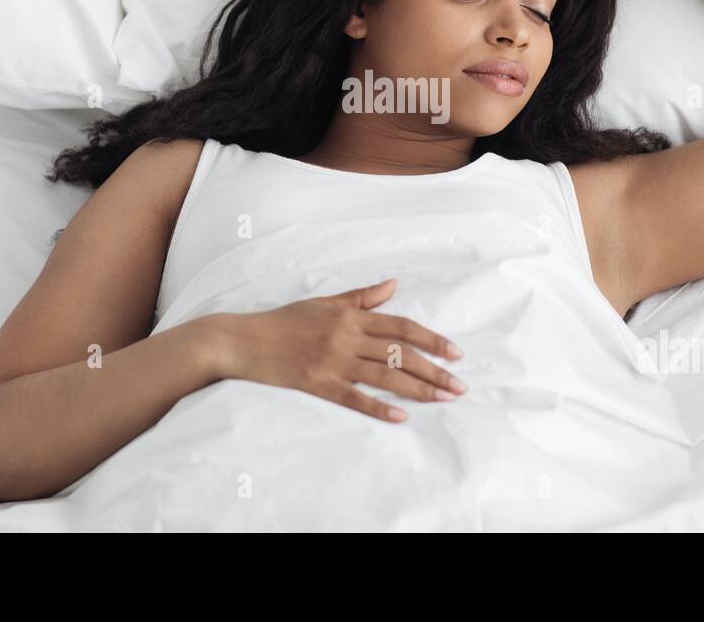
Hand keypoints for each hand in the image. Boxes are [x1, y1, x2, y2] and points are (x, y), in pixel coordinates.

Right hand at [210, 277, 467, 422]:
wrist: (243, 340)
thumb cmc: (283, 321)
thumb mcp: (323, 303)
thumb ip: (361, 297)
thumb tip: (394, 284)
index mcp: (350, 316)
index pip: (401, 326)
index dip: (431, 339)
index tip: (456, 352)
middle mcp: (346, 337)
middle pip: (401, 354)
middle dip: (434, 370)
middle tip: (460, 386)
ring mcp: (332, 362)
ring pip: (385, 376)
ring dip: (419, 389)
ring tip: (444, 399)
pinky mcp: (317, 384)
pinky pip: (354, 398)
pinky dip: (379, 407)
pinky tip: (401, 418)